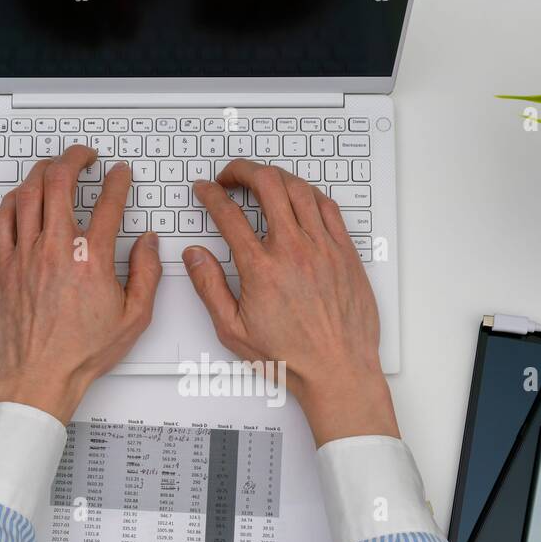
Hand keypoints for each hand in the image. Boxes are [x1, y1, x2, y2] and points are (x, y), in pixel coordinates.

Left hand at [0, 144, 161, 422]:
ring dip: (42, 171)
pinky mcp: (5, 267)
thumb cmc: (82, 353)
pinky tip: (21, 196)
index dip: (118, 181)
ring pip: (27, 193)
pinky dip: (13, 199)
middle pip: (59, 182)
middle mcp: (56, 250)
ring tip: (54, 167)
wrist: (41, 376)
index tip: (120, 174)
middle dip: (74, 158)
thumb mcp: (134, 318)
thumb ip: (147, 274)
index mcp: (92, 261)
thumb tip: (149, 244)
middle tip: (84, 156)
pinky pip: (3, 219)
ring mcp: (26, 255)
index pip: (109, 204)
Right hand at [185, 160, 397, 445]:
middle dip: (242, 170)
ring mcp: (323, 248)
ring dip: (276, 176)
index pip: (229, 214)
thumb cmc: (290, 358)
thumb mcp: (234, 330)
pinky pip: (328, 207)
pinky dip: (309, 193)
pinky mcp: (345, 252)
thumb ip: (210, 288)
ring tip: (262, 181)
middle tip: (230, 176)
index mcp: (261, 269)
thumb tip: (195, 256)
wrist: (337, 370)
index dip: (211, 194)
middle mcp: (293, 251)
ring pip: (299, 188)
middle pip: (267, 185)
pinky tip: (299, 197)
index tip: (205, 190)